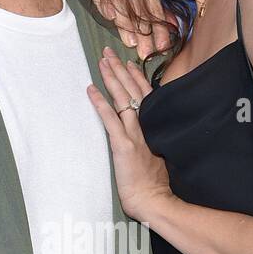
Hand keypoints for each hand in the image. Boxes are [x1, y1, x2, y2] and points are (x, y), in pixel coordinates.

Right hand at [74, 0, 172, 61]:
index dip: (160, 30)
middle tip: (144, 52)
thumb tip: (174, 25)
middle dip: (144, 34)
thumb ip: (156, 11)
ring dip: (127, 23)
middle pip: (140, 10)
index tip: (162, 47)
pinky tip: (109, 16)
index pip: (155, 10)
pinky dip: (105, 3)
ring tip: (131, 42)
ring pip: (123, 2)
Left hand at [87, 49, 172, 222]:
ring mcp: (135, 134)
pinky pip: (110, 119)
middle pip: (133, 91)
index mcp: (155, 127)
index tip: (129, 63)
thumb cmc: (156, 185)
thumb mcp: (161, 156)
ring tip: (102, 61)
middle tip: (109, 52)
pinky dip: (100, 103)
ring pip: (122, 99)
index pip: (146, 95)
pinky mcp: (123, 145)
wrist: (156, 201)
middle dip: (120, 70)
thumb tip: (147, 136)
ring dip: (111, 78)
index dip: (136, 78)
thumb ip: (154, 141)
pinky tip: (91, 90)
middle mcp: (146, 126)